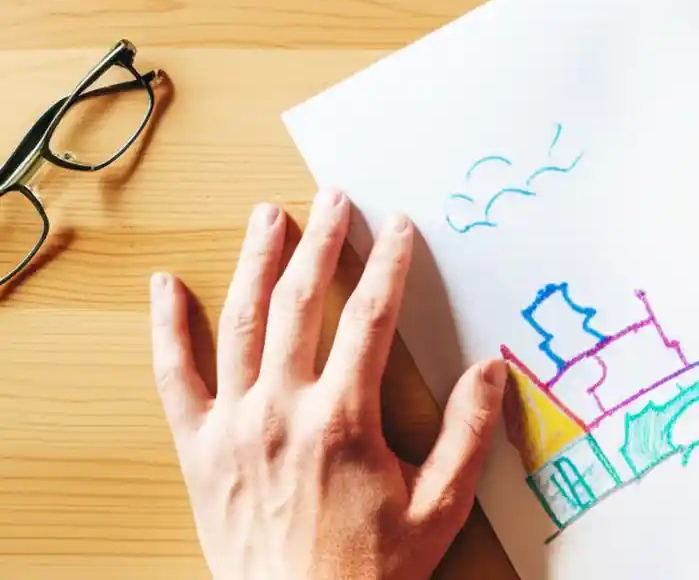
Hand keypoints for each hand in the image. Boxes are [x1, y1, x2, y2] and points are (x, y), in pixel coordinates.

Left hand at [149, 191, 506, 579]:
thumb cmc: (369, 574)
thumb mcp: (439, 510)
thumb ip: (467, 437)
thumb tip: (491, 372)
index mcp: (342, 420)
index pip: (369, 318)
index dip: (388, 265)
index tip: (398, 229)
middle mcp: (281, 410)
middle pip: (299, 303)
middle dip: (321, 242)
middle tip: (333, 199)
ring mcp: (232, 426)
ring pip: (240, 323)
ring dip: (255, 262)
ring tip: (268, 216)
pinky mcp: (199, 449)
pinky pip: (174, 377)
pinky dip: (167, 328)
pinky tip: (165, 286)